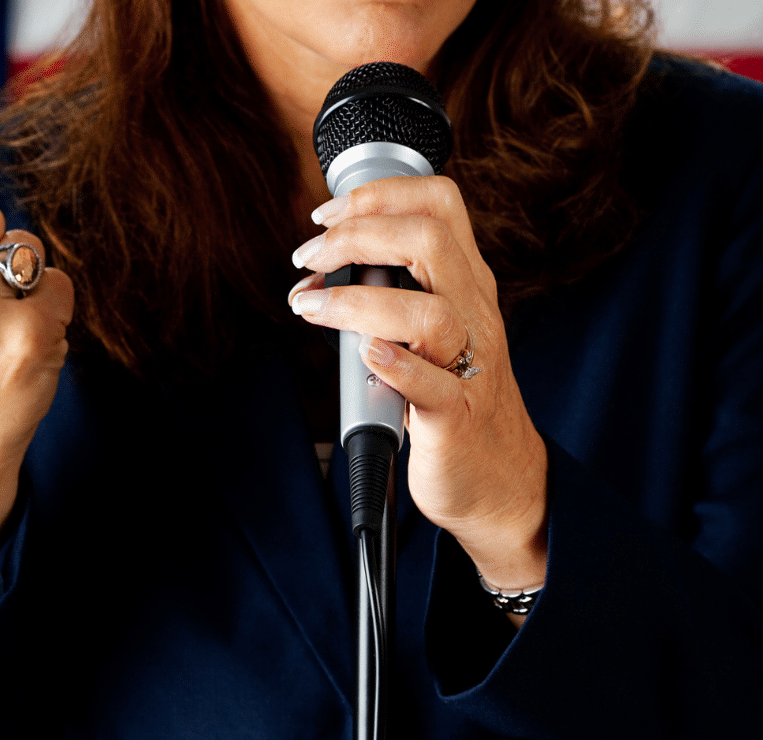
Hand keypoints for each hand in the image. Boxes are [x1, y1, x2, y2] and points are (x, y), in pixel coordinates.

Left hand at [287, 176, 547, 595]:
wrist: (499, 476)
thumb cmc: (452, 398)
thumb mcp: (433, 328)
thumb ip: (393, 290)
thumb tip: (325, 265)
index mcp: (466, 284)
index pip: (439, 205)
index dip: (380, 195)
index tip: (326, 214)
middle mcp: (473, 314)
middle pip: (430, 241)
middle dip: (357, 235)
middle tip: (308, 258)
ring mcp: (467, 364)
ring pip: (429, 313)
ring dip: (359, 301)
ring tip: (311, 306)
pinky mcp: (454, 417)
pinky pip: (432, 386)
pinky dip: (397, 366)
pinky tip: (366, 354)